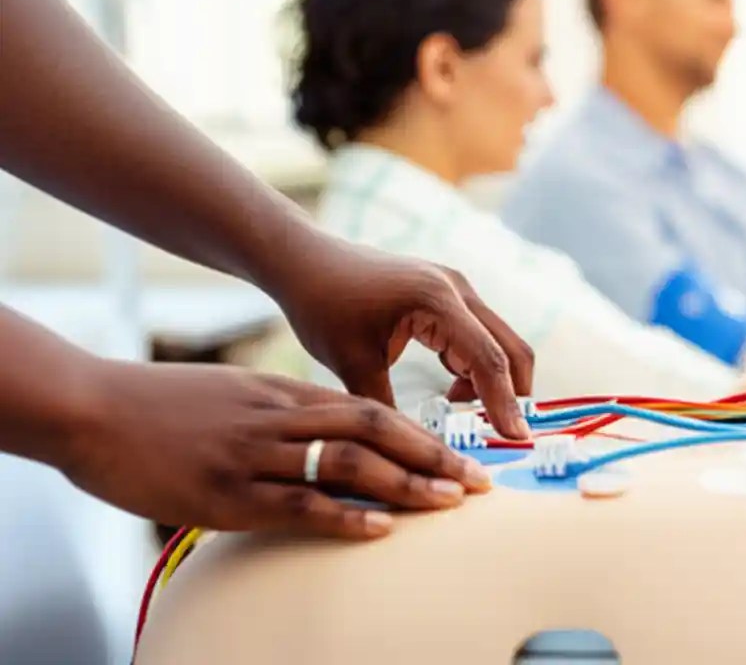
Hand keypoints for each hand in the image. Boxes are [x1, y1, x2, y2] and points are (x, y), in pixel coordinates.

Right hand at [59, 361, 491, 538]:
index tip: (459, 457)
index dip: (421, 435)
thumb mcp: (234, 393)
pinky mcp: (226, 492)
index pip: (369, 410)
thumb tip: (321, 436)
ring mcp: (255, 453)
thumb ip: (281, 412)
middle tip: (477, 482)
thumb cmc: (161, 406)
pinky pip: (297, 502)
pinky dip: (344, 514)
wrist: (92, 408)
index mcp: (284, 393)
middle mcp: (280, 418)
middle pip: (375, 431)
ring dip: (405, 484)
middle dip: (433, 457)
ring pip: (347, 463)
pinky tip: (381, 527)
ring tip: (448, 503)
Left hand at [274, 238, 532, 438]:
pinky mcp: (447, 297)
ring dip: (492, 383)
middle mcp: (456, 289)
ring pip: (497, 343)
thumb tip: (412, 456)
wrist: (304, 260)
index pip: (487, 358)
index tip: (515, 439)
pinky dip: (475, 369)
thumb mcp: (351, 363)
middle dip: (513, 394)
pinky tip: (452, 395)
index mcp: (436, 300)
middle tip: (506, 437)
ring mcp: (455, 290)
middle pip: (510, 347)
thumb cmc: (321, 305)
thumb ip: (387, 408)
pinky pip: (477, 337)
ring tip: (470, 421)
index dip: (504, 402)